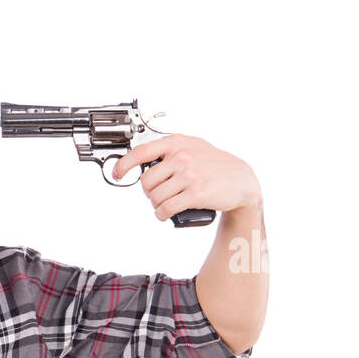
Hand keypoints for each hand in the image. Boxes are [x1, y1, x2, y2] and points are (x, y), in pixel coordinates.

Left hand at [111, 134, 261, 221]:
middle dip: (149, 192)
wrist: (241, 180)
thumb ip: (173, 149)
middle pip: (147, 181)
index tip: (117, 173)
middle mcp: (181, 157)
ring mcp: (189, 175)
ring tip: (162, 205)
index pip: (141, 152)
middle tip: (157, 195)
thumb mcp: (194, 146)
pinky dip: (161, 214)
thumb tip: (146, 160)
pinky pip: (167, 208)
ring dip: (155, 205)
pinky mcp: (195, 194)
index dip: (124, 164)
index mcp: (177, 143)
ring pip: (156, 196)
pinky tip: (164, 214)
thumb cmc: (216, 164)